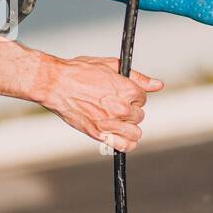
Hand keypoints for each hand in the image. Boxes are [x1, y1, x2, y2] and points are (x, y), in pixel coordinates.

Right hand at [39, 56, 163, 151]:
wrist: (55, 84)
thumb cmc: (79, 72)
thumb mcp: (110, 66)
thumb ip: (137, 77)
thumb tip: (158, 85)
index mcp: (128, 90)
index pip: (142, 99)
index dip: (132, 97)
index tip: (120, 95)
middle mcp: (122, 108)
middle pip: (139, 116)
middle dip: (129, 111)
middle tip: (114, 106)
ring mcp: (111, 123)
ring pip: (135, 133)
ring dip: (128, 128)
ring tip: (117, 122)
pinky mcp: (99, 134)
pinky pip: (124, 146)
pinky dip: (125, 144)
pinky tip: (120, 137)